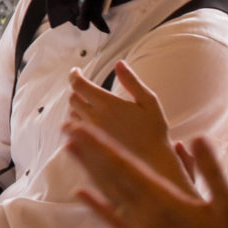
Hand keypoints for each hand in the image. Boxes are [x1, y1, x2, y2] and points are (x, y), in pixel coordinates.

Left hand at [66, 63, 187, 189]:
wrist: (152, 163)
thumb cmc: (154, 131)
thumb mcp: (149, 102)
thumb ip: (132, 81)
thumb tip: (119, 63)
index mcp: (106, 103)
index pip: (78, 84)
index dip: (74, 75)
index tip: (76, 72)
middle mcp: (93, 117)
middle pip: (73, 99)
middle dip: (78, 92)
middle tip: (88, 91)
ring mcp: (89, 133)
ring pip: (73, 115)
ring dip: (78, 109)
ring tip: (93, 109)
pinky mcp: (88, 146)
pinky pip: (75, 132)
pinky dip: (79, 125)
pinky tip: (91, 126)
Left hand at [67, 125, 227, 227]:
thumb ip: (211, 170)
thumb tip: (196, 136)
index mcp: (165, 202)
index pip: (125, 167)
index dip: (101, 146)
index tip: (82, 128)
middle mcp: (145, 216)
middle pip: (110, 177)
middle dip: (88, 151)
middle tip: (66, 127)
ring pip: (108, 194)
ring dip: (88, 170)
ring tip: (69, 149)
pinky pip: (113, 220)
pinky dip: (95, 205)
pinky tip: (80, 193)